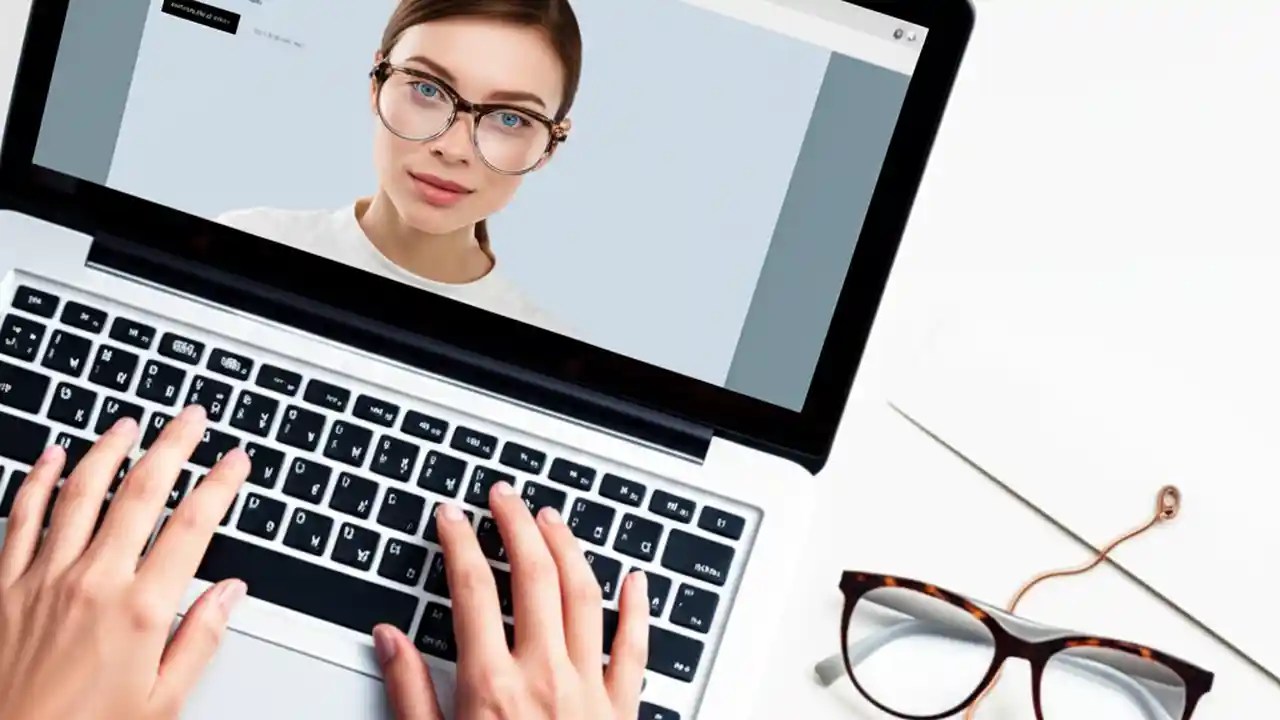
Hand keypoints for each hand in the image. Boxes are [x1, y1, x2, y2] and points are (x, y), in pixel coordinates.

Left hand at [0, 406, 249, 719]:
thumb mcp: (162, 702)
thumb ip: (200, 640)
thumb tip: (230, 593)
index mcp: (141, 610)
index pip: (192, 526)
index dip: (219, 485)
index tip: (235, 461)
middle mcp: (93, 583)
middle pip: (141, 492)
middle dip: (172, 445)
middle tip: (191, 418)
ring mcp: (44, 579)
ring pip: (80, 492)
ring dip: (108, 450)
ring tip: (129, 424)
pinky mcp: (4, 587)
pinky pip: (20, 518)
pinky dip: (36, 481)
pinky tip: (50, 457)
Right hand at [374, 481, 649, 718]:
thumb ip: (410, 694)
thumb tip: (388, 639)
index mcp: (491, 688)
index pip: (469, 592)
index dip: (458, 543)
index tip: (449, 517)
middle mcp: (545, 678)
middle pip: (533, 576)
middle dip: (516, 525)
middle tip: (503, 495)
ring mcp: (590, 691)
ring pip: (585, 596)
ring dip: (569, 548)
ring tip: (553, 519)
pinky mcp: (623, 711)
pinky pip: (637, 648)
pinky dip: (638, 608)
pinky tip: (636, 578)